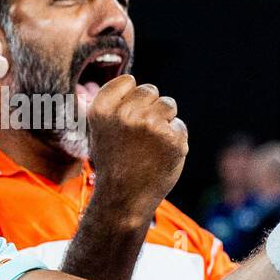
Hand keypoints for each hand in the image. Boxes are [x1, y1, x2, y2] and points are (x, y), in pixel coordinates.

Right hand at [86, 75, 187, 218]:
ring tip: (150, 145)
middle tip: (139, 137)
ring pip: (168, 104)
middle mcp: (124, 114)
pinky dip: (174, 140)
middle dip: (149, 108)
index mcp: (102, 109)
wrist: (124, 198)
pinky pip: (179, 126)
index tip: (126, 118)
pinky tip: (160, 156)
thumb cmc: (114, 162)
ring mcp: (150, 125)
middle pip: (150, 90)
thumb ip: (114, 105)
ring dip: (164, 120)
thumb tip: (133, 81)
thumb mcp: (100, 130)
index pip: (128, 80)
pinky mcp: (172, 137)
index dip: (130, 97)